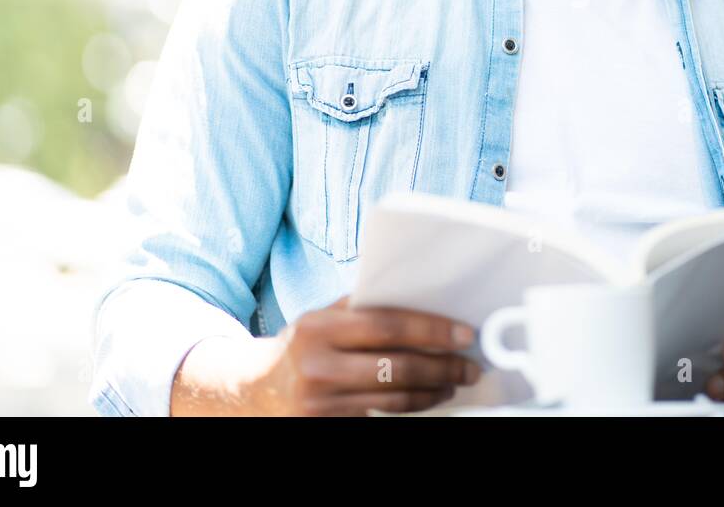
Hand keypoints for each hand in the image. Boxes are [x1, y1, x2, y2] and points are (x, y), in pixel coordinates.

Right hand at [246, 296, 481, 415]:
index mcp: (318, 328)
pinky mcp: (325, 427)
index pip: (387, 325)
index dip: (432, 330)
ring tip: (453, 382)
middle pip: (397, 368)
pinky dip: (409, 407)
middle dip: (443, 367)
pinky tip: (427, 398)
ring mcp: (320, 404)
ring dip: (433, 392)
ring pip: (394, 400)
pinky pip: (380, 417)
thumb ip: (361, 307)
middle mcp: (317, 366)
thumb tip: (421, 297)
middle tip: (469, 366)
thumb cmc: (302, 345)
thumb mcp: (321, 318)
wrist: (254, 388)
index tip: (463, 334)